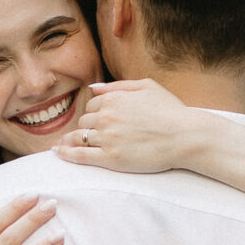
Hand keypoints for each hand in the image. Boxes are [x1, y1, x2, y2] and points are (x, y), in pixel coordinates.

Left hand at [55, 80, 188, 173]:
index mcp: (114, 98)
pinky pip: (81, 155)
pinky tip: (59, 153)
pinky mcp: (111, 158)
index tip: (98, 120)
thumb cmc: (170, 111)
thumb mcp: (147, 86)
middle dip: (86, 126)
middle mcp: (107, 117)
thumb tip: (94, 89)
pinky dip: (67, 154)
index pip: (93, 105)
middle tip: (88, 134)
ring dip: (70, 140)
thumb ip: (118, 86)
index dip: (94, 112)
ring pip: (79, 137)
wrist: (185, 136)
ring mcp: (108, 138)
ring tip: (61, 145)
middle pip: (85, 121)